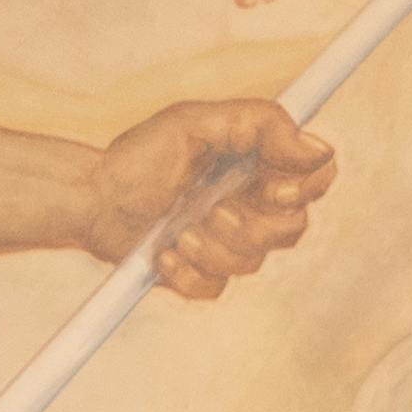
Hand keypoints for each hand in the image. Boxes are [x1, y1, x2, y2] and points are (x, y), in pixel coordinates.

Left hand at [81, 97, 332, 297]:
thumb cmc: (140, 156)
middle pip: (293, 229)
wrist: (92, 200)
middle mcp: (253, 204)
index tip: (271, 190)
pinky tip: (163, 253)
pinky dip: (187, 272)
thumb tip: (319, 147)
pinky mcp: (206, 275)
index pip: (316, 177)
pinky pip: (216, 288)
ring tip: (178, 231)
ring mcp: (230, 243)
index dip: (305, 189)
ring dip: (212, 247)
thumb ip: (261, 125)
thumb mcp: (196, 122)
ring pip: (254, 262)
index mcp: (258, 163)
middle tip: (213, 209)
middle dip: (251, 226)